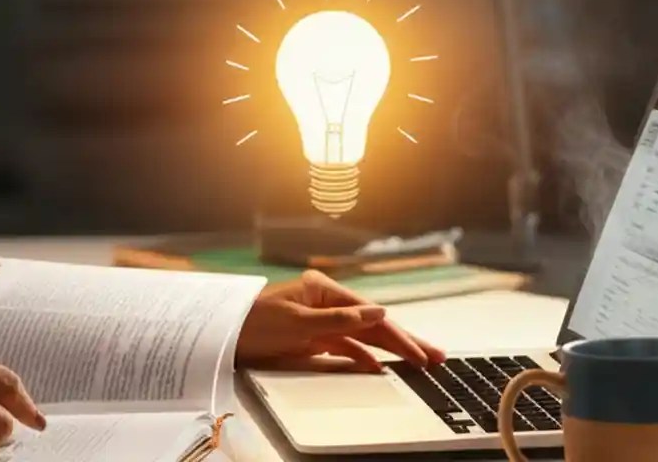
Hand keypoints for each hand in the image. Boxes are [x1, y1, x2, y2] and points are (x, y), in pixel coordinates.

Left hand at [235, 270, 446, 372]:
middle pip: (371, 324)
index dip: (396, 334)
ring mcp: (319, 321)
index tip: (418, 353)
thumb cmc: (254, 322)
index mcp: (322, 289)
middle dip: (403, 340)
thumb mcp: (299, 323)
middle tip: (434, 357)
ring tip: (418, 363)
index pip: (368, 314)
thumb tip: (380, 313)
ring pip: (362, 337)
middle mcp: (324, 303)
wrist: (222, 335)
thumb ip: (341, 320)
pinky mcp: (311, 339)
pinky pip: (344, 348)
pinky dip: (362, 357)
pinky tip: (379, 367)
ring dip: (388, 350)